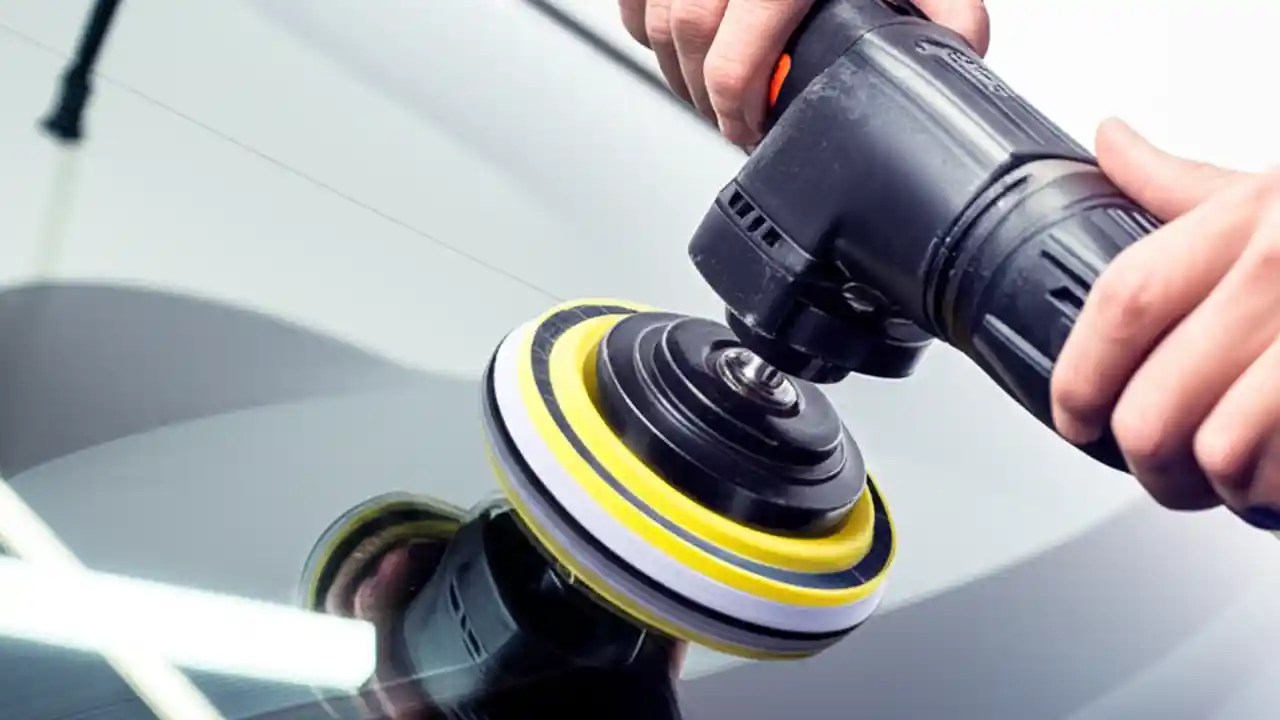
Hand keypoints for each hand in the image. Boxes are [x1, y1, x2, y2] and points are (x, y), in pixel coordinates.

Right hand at [619, 0, 989, 146]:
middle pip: (685, 46)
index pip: (732, 63)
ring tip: (709, 90)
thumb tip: (963, 51)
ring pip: (653, 23)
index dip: (736, 113)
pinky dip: (647, 28)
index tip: (751, 130)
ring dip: (674, 69)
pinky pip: (635, 0)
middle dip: (704, 99)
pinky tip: (678, 43)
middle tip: (734, 120)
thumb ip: (943, 2)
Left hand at [1052, 118, 1279, 529]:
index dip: (1079, 376)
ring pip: (1219, 456)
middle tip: (1157, 466)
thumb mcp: (1278, 189)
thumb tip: (1111, 144)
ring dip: (1218, 487)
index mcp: (1255, 218)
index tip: (1075, 416)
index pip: (1124, 303)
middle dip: (1144, 460)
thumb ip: (1185, 185)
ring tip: (1233, 477)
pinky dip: (1275, 499)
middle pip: (1154, 406)